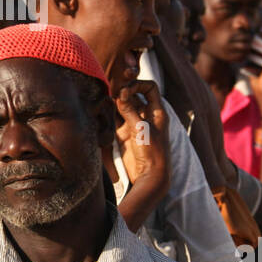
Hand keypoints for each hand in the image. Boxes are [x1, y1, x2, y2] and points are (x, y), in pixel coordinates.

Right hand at [114, 80, 170, 198]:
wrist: (149, 175)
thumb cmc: (152, 152)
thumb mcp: (141, 128)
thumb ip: (129, 110)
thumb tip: (121, 93)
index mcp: (157, 112)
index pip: (150, 88)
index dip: (138, 85)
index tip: (126, 90)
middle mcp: (146, 115)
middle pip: (135, 95)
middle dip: (124, 91)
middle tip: (112, 92)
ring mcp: (135, 124)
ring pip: (124, 106)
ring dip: (115, 102)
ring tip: (106, 99)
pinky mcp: (124, 134)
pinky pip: (116, 119)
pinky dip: (110, 113)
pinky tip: (103, 110)